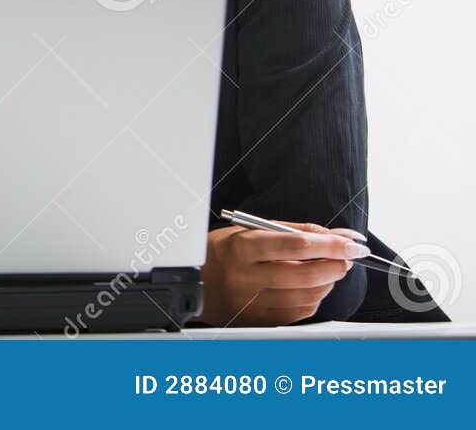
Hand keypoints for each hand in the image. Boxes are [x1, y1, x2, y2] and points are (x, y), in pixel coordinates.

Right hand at [200, 220, 369, 325]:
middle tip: (346, 256)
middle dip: (337, 264)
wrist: (196, 281)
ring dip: (328, 282)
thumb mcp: (250, 231)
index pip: (297, 245)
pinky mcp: (259, 320)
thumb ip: (296, 231)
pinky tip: (310, 287)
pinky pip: (300, 312)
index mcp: (242, 248)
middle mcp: (246, 277)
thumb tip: (340, 235)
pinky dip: (314, 298)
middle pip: (308, 274)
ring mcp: (252, 303)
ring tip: (326, 269)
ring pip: (309, 296)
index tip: (354, 243)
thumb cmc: (226, 251)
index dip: (332, 244)